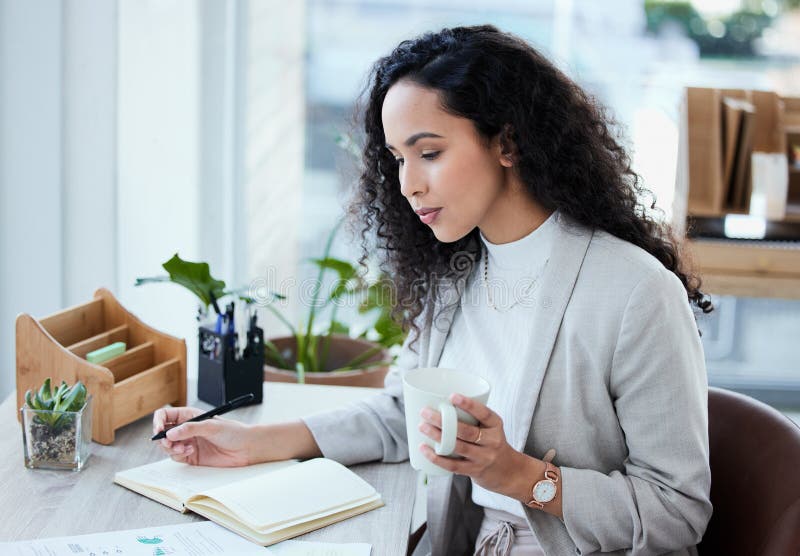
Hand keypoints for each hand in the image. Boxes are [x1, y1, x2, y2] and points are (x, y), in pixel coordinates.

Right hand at [153, 406, 253, 466]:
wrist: (246, 448)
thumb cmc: (233, 432)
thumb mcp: (211, 426)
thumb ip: (190, 429)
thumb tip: (170, 433)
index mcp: (189, 416)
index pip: (165, 415)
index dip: (158, 422)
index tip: (158, 430)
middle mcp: (186, 429)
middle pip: (163, 433)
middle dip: (163, 439)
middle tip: (170, 443)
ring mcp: (188, 442)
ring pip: (167, 446)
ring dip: (171, 448)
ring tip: (185, 448)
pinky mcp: (191, 456)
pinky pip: (176, 456)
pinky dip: (179, 455)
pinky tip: (191, 452)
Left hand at [418, 393, 536, 498]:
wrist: (509, 471)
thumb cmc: (492, 443)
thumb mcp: (491, 428)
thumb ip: (473, 418)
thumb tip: (441, 402)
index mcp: (495, 425)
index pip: (484, 413)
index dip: (468, 404)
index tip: (452, 396)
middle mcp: (492, 441)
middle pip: (466, 431)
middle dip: (443, 421)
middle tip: (425, 412)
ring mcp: (483, 457)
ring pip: (458, 446)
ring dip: (438, 436)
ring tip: (423, 427)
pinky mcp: (474, 471)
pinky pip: (453, 465)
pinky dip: (437, 457)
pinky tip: (425, 449)